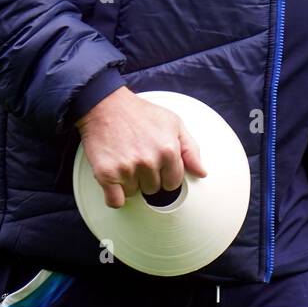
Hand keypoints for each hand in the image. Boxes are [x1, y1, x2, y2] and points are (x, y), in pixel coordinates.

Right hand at [74, 87, 207, 208]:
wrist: (106, 105)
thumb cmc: (140, 113)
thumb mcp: (173, 123)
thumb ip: (190, 149)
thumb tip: (201, 172)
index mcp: (168, 150)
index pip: (173, 183)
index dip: (164, 174)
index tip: (156, 164)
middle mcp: (149, 161)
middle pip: (153, 189)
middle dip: (147, 177)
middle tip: (138, 157)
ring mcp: (127, 168)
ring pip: (134, 193)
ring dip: (129, 183)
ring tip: (125, 160)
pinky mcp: (106, 174)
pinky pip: (115, 201)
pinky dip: (114, 195)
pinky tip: (114, 179)